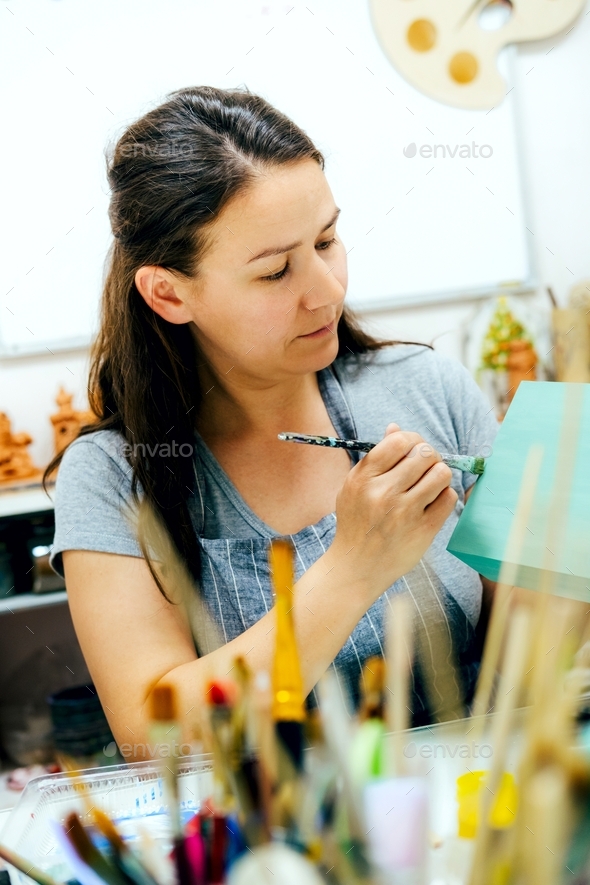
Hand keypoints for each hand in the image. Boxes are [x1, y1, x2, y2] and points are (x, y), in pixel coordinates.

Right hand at [331, 423, 457, 598]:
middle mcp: (383, 493)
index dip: (412, 440)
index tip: (412, 449)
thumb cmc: (356, 523)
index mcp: (363, 478)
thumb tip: (395, 428)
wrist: (356, 567)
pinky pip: (448, 498)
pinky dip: (444, 496)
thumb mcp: (355, 487)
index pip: (399, 441)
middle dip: (429, 456)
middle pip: (425, 454)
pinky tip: (432, 502)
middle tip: (425, 466)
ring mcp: (405, 513)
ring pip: (441, 473)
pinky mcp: (423, 530)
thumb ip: (376, 459)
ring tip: (430, 483)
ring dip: (439, 474)